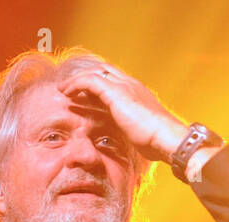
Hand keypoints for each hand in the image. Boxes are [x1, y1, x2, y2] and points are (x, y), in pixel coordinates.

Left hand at [56, 64, 188, 162]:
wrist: (165, 138)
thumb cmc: (156, 142)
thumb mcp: (138, 132)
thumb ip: (128, 129)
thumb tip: (121, 139)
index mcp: (138, 92)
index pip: (115, 80)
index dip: (98, 83)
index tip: (84, 93)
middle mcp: (131, 84)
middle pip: (104, 71)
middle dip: (86, 77)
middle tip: (70, 87)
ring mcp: (124, 86)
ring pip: (95, 73)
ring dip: (77, 80)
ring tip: (63, 89)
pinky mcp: (116, 92)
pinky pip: (90, 81)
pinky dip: (76, 84)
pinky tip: (66, 93)